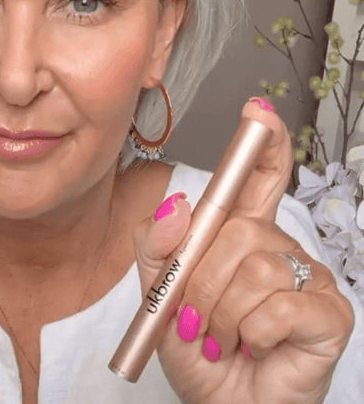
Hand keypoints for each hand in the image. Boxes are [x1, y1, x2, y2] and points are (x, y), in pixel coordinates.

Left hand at [133, 98, 354, 403]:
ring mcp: (307, 276)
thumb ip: (158, 245)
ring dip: (223, 311)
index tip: (258, 111)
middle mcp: (277, 245)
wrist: (220, 403)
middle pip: (237, 229)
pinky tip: (255, 345)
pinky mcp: (329, 312)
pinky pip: (277, 305)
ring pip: (254, 267)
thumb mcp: (159, 293)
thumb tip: (176, 204)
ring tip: (225, 335)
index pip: (256, 178)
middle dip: (201, 278)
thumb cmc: (196, 348)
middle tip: (197, 316)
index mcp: (239, 234)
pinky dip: (250, 332)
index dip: (260, 143)